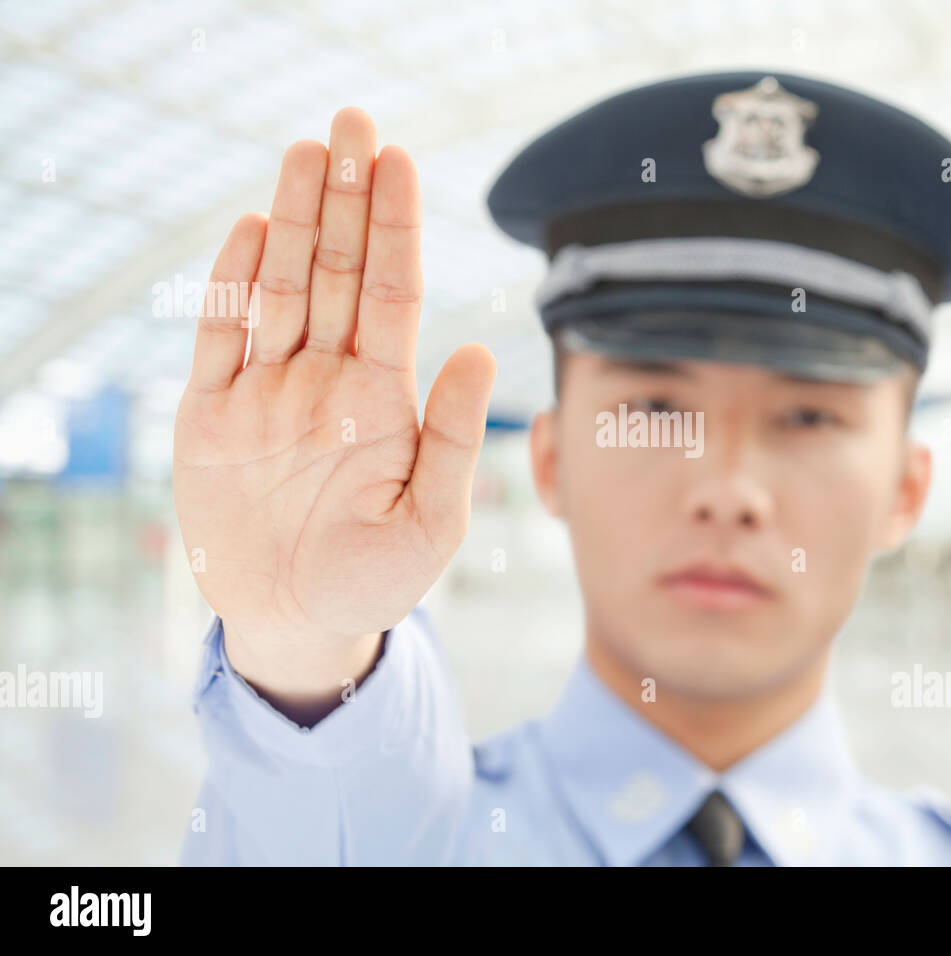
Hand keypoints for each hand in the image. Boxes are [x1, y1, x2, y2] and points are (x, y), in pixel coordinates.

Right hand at [173, 107, 494, 705]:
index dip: (396, 227)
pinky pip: (220, 336)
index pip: (393, 292)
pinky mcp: (211, 416)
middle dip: (345, 197)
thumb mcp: (431, 520)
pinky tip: (247, 229)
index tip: (400, 161)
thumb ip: (454, 438)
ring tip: (305, 150)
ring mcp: (268, 392)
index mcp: (383, 397)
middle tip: (352, 120)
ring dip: (290, 219)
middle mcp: (327, 379)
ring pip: (280, 286)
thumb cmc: (375, 580)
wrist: (297, 625)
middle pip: (337, 270)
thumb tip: (479, 350)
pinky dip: (230, 284)